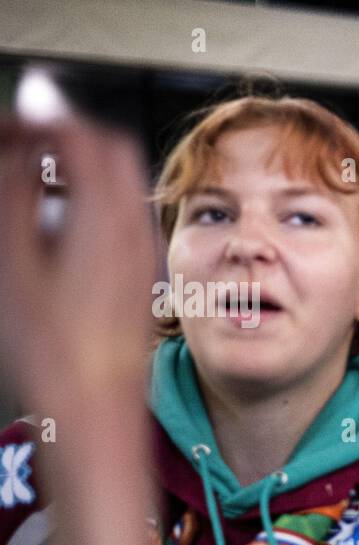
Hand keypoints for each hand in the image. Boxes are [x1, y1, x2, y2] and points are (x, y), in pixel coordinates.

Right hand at [0, 117, 156, 412]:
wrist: (96, 411)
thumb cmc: (52, 348)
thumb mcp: (12, 259)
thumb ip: (14, 190)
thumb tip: (17, 145)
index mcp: (106, 217)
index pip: (82, 136)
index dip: (42, 117)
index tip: (9, 122)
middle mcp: (135, 229)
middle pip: (111, 152)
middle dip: (66, 134)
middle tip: (20, 140)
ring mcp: (143, 253)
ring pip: (120, 184)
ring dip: (79, 167)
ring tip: (30, 178)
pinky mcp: (141, 277)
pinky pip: (124, 218)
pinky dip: (92, 201)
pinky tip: (59, 225)